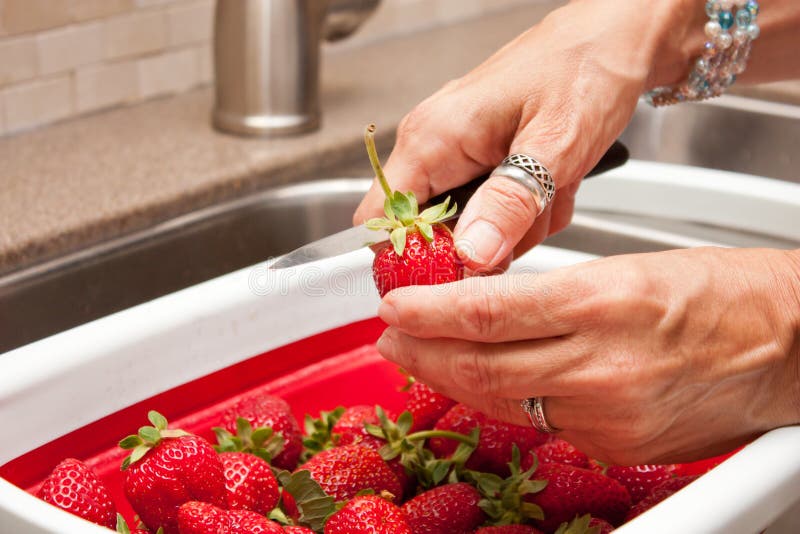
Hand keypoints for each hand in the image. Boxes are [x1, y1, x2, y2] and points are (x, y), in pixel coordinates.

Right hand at [354, 0, 702, 271]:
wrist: (620, 35)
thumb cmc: (587, 65)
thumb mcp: (555, 142)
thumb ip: (510, 203)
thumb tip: (470, 255)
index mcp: (433, 138)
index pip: (380, 221)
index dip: (410, 260)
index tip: (458, 277)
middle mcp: (436, 146)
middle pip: (431, 234)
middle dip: (485, 244)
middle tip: (531, 218)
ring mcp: (460, 154)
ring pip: (471, 228)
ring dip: (517, 227)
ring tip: (554, 188)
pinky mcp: (485, 160)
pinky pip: (494, 211)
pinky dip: (530, 211)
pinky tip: (556, 183)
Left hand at [375, 247, 799, 464]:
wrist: (789, 347)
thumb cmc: (724, 295)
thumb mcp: (631, 268)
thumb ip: (554, 297)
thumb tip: (487, 310)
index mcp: (605, 300)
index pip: (489, 310)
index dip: (429, 310)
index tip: (395, 304)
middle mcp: (603, 364)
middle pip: (483, 365)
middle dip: (423, 353)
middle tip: (391, 338)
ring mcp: (609, 413)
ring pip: (504, 399)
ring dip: (454, 380)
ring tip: (421, 360)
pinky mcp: (617, 442)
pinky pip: (542, 422)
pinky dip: (505, 400)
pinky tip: (485, 384)